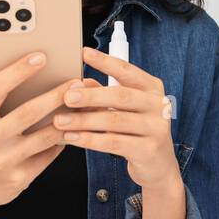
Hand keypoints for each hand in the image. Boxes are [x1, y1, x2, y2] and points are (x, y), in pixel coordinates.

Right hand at [0, 52, 77, 218]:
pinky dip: (64, 139)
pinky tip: (76, 128)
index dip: (18, 71)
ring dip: (70, 118)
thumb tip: (25, 70)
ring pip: (46, 135)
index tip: (40, 57)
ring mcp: (4, 162)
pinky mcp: (20, 178)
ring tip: (85, 104)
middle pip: (29, 112)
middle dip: (57, 95)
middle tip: (78, 82)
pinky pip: (50, 154)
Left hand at [54, 47, 181, 192]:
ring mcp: (156, 128)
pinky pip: (113, 143)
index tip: (84, 53)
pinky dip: (90, 139)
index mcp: (152, 88)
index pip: (127, 71)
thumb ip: (105, 95)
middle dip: (91, 96)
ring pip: (114, 121)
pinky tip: (72, 137)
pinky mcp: (148, 150)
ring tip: (60, 121)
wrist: (158, 165)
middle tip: (67, 96)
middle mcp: (158, 105)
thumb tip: (79, 84)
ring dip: (84, 120)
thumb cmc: (136, 131)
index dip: (105, 62)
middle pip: (121, 96)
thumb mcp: (123, 110)